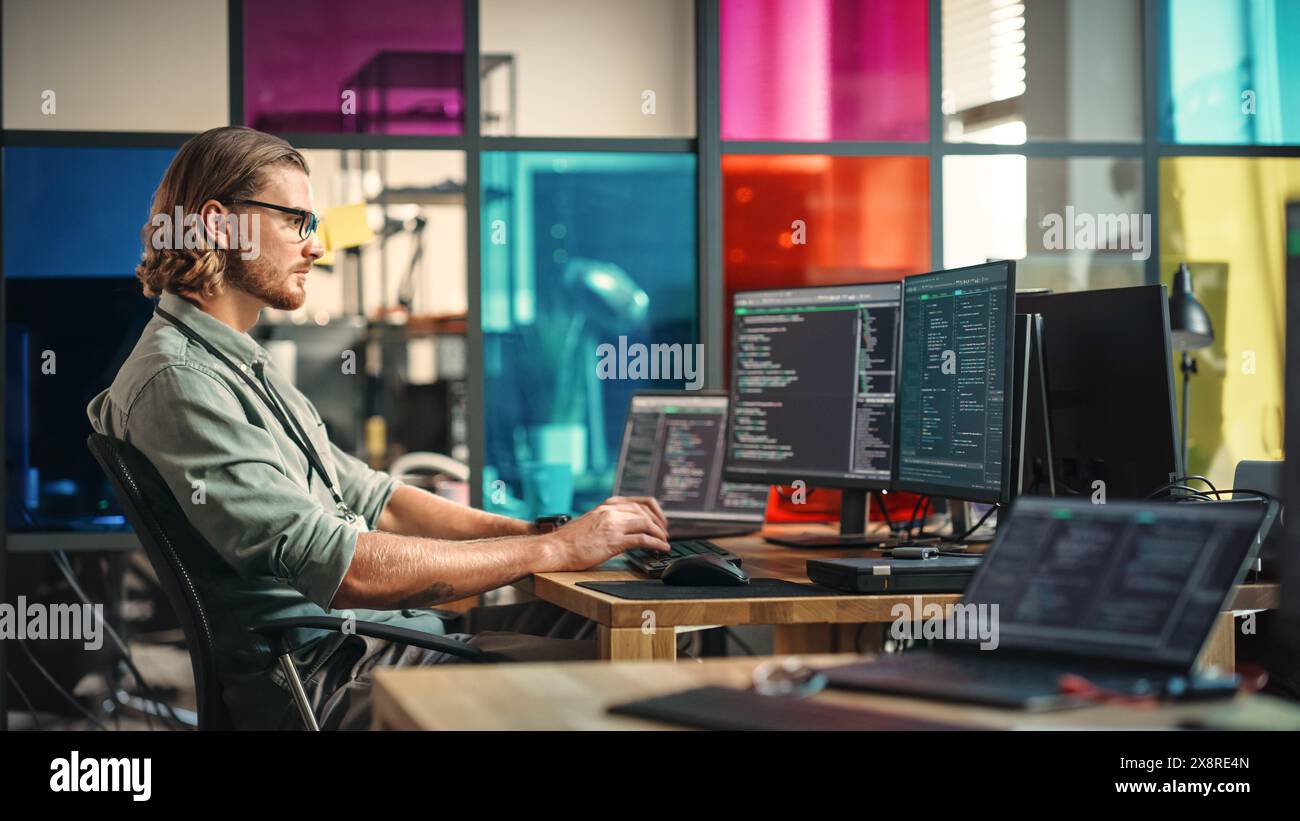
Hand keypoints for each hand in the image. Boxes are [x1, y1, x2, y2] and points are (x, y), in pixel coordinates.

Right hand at [541, 497, 670, 570]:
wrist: (554, 549)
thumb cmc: (568, 541)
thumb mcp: (589, 523)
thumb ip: (605, 521)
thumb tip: (621, 529)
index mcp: (605, 506)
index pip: (638, 502)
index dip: (654, 512)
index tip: (659, 521)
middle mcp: (610, 511)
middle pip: (645, 511)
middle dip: (659, 522)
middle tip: (664, 534)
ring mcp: (612, 525)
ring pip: (646, 523)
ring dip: (660, 534)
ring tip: (664, 543)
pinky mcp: (613, 541)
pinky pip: (642, 539)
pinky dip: (656, 544)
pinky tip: (661, 549)